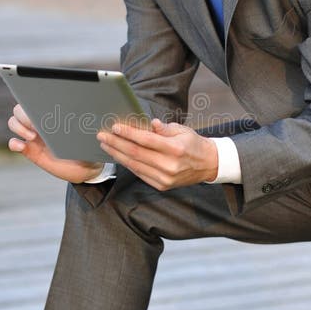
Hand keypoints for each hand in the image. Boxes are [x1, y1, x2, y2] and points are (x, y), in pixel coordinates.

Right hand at [8, 104, 103, 182]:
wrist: (86, 166)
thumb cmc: (87, 145)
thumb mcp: (87, 133)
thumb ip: (82, 124)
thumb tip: (82, 110)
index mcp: (52, 115)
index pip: (35, 100)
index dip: (32, 102)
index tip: (40, 110)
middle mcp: (40, 123)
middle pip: (20, 110)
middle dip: (24, 116)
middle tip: (36, 126)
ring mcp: (33, 136)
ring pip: (14, 123)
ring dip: (19, 127)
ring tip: (32, 136)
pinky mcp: (30, 150)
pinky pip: (14, 143)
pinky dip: (14, 143)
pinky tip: (21, 147)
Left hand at [98, 118, 217, 190]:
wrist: (208, 164)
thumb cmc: (193, 144)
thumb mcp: (182, 130)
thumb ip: (164, 128)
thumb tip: (149, 124)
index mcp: (175, 149)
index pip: (146, 140)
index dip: (128, 133)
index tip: (114, 127)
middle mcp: (169, 165)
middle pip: (136, 153)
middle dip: (116, 143)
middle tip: (102, 136)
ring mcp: (164, 178)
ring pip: (134, 165)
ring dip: (117, 154)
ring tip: (105, 145)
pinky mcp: (161, 185)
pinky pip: (139, 174)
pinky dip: (127, 164)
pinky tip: (118, 156)